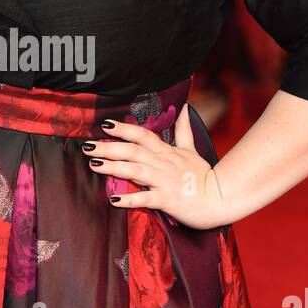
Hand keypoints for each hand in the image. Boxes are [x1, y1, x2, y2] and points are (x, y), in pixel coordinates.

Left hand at [82, 104, 228, 229]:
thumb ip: (183, 129)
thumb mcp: (192, 149)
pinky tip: (114, 200)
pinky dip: (131, 199)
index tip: (104, 124)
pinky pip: (147, 199)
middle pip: (133, 151)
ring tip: (94, 164)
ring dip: (114, 167)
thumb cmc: (204, 176)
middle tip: (87, 145)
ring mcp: (165, 181)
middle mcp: (163, 163)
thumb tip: (183, 107)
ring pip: (136, 171)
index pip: (142, 135)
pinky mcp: (168, 200)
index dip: (124, 128)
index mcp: (167, 152)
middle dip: (109, 147)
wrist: (221, 198)